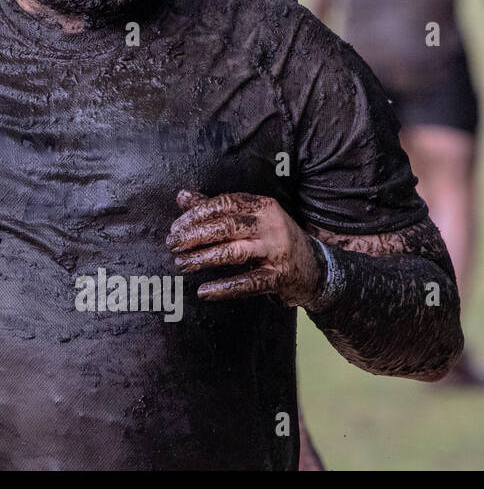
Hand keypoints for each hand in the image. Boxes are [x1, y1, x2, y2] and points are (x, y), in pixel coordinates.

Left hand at [166, 189, 322, 306]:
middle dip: (194, 236)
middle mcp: (272, 225)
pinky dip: (224, 288)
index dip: (196, 215)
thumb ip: (216, 209)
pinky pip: (247, 283)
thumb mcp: (250, 219)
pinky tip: (204, 292)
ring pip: (234, 252)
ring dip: (203, 258)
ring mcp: (277, 251)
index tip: (175, 228)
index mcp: (262, 206)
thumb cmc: (273, 239)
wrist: (316, 269)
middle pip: (225, 227)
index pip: (223, 204)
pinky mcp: (280, 277)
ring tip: (182, 264)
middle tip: (172, 245)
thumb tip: (181, 196)